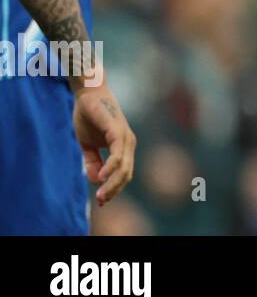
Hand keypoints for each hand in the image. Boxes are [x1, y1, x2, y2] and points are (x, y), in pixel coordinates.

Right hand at [72, 81, 136, 206]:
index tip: (102, 202)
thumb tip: (95, 180)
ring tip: (100, 195)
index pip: (124, 173)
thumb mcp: (88, 144)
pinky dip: (111, 166)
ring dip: (112, 183)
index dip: (115, 189)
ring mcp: (124, 136)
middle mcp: (128, 143)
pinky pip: (117, 152)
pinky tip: (102, 177)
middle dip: (114, 190)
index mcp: (124, 147)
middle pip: (126, 174)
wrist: (88, 94)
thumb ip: (92, 162)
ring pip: (124, 166)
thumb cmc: (90, 116)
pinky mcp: (117, 130)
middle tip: (100, 202)